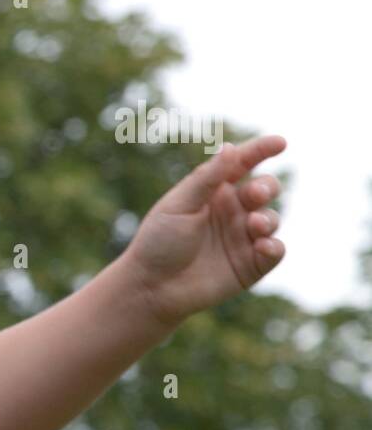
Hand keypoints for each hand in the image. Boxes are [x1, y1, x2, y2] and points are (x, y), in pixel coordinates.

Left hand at [122, 135, 286, 327]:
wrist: (150, 287)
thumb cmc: (158, 241)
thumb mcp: (179, 205)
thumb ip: (206, 178)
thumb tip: (230, 147)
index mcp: (213, 191)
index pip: (242, 164)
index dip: (261, 151)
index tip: (280, 143)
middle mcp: (232, 211)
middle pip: (264, 189)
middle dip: (266, 187)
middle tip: (254, 194)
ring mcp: (242, 238)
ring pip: (272, 219)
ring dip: (268, 218)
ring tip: (254, 225)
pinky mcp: (250, 265)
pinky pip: (275, 251)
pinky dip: (274, 246)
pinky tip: (262, 245)